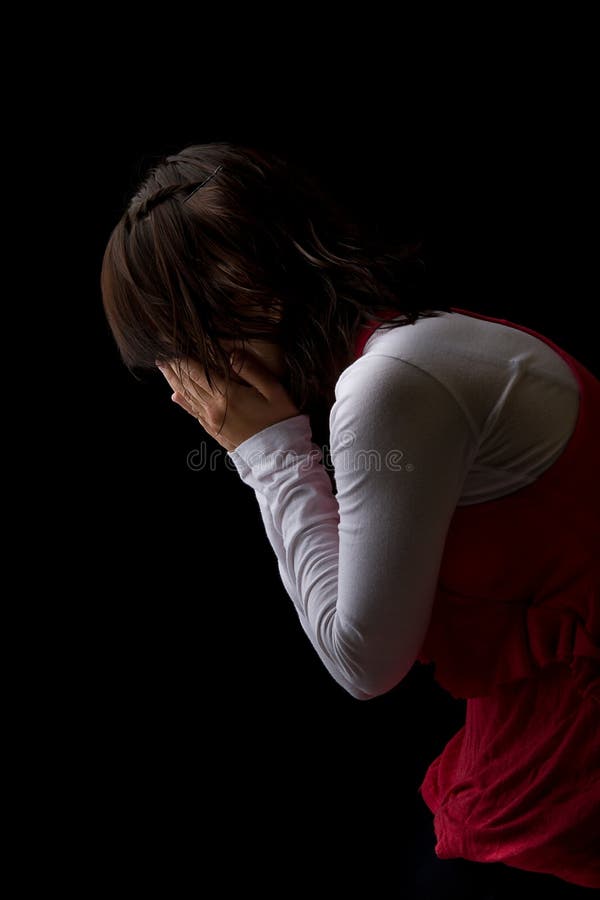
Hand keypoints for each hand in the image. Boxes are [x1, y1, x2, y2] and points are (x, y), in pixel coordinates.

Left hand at [157, 351, 298, 450]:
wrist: (280, 456)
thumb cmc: (281, 421)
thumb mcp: (274, 390)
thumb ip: (251, 370)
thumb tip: (231, 353)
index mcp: (226, 395)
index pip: (196, 372)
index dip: (181, 359)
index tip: (170, 347)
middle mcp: (214, 409)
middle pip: (187, 384)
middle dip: (173, 369)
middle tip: (161, 356)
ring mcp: (213, 422)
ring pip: (188, 398)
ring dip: (174, 383)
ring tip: (164, 370)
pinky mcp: (216, 432)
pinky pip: (194, 413)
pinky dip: (183, 402)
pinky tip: (177, 396)